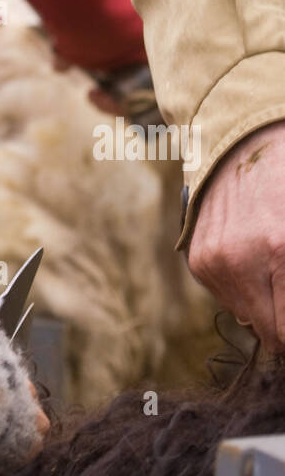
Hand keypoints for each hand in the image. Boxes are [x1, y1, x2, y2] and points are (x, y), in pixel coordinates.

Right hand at [188, 119, 284, 350]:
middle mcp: (244, 261)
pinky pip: (227, 297)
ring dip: (264, 304)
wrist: (245, 144)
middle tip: (284, 290)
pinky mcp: (198, 259)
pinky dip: (243, 288)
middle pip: (271, 331)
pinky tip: (252, 258)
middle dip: (283, 319)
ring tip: (272, 267)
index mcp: (283, 251)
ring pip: (248, 317)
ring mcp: (216, 260)